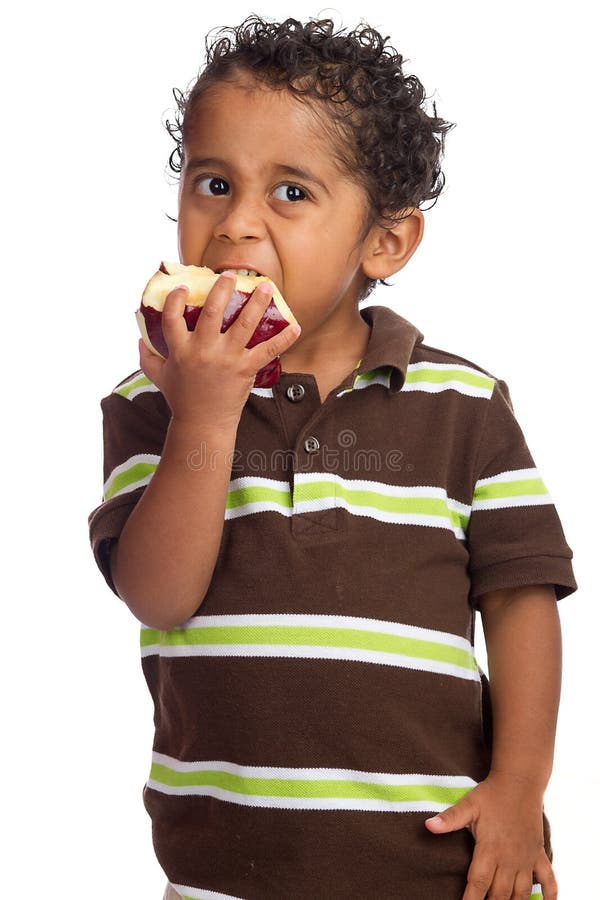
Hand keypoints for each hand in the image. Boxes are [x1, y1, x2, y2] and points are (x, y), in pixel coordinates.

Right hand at [139, 272, 300, 428]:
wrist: (202, 424)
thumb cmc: (181, 399)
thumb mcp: (159, 377)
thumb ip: (147, 357)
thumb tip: (140, 338)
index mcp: (180, 350)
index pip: (173, 317)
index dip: (177, 299)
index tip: (184, 286)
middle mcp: (203, 351)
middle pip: (212, 312)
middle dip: (222, 289)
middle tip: (231, 274)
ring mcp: (226, 359)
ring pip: (244, 324)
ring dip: (257, 303)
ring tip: (266, 287)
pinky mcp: (245, 370)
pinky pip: (268, 351)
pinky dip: (283, 339)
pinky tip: (296, 327)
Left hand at [425, 771, 556, 898]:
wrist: (520, 781)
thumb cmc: (491, 794)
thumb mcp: (469, 805)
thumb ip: (450, 818)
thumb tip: (428, 825)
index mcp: (490, 848)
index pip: (479, 883)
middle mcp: (510, 858)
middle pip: (499, 894)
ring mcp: (527, 858)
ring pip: (522, 893)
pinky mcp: (539, 853)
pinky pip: (549, 879)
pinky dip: (550, 894)